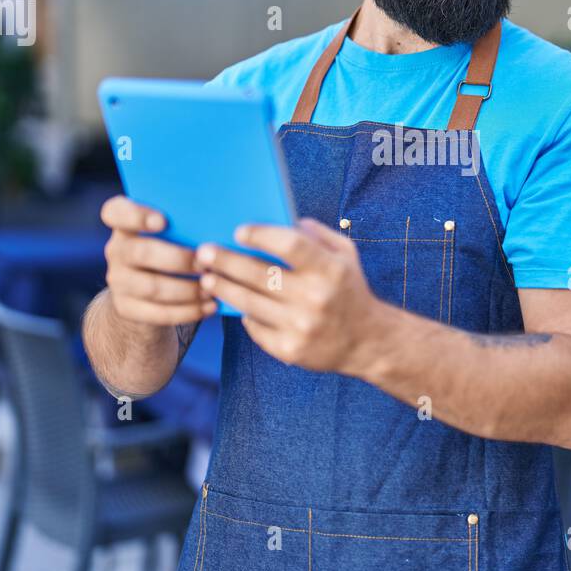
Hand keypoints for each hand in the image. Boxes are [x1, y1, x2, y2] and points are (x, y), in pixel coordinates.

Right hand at [99, 195, 216, 325]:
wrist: (149, 290)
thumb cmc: (173, 246)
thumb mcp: (172, 230)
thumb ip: (184, 222)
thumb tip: (220, 218)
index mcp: (124, 222)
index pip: (115, 212)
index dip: (136, 215)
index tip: (163, 220)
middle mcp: (116, 249)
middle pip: (141, 253)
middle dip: (178, 260)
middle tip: (206, 264)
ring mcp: (118, 280)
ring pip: (152, 287)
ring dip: (188, 289)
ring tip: (213, 288)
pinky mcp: (126, 308)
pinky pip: (158, 312)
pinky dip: (188, 311)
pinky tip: (210, 306)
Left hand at [195, 218, 385, 374]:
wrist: (366, 341)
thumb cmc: (350, 289)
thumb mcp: (346, 254)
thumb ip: (317, 234)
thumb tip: (285, 220)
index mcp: (331, 269)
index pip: (290, 246)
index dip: (261, 236)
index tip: (238, 231)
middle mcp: (316, 298)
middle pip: (260, 275)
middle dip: (226, 262)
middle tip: (203, 252)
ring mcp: (301, 326)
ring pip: (249, 303)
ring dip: (223, 288)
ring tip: (207, 278)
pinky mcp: (290, 350)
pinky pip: (255, 327)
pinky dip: (243, 315)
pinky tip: (233, 304)